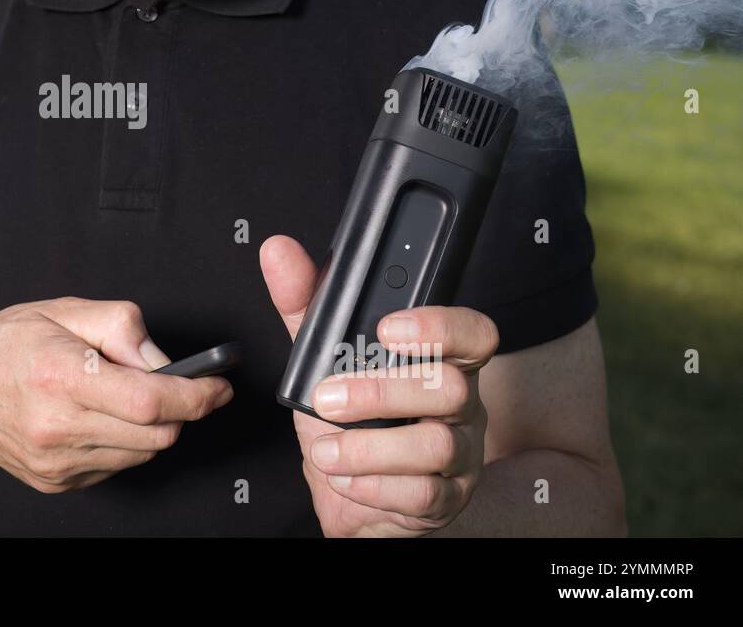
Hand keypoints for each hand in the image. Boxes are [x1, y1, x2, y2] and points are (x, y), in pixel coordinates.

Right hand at [0, 297, 233, 492]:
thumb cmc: (6, 344)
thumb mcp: (64, 310)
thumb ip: (121, 325)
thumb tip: (163, 358)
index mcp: (60, 375)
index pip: (150, 401)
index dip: (196, 396)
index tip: (218, 385)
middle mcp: (57, 425)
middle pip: (157, 434)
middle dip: (181, 409)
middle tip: (175, 384)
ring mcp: (56, 461)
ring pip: (142, 453)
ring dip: (152, 427)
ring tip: (122, 395)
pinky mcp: (57, 482)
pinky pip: (117, 466)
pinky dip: (124, 443)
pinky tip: (99, 416)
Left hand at [260, 235, 498, 535]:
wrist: (347, 489)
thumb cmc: (346, 416)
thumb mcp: (319, 358)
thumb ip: (303, 305)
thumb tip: (279, 252)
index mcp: (439, 358)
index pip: (472, 332)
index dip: (439, 326)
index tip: (386, 329)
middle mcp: (460, 402)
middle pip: (449, 387)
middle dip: (380, 392)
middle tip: (326, 398)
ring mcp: (460, 453)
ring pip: (437, 445)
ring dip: (369, 448)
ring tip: (325, 449)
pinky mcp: (447, 498)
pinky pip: (424, 494)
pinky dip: (374, 485)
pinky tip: (345, 477)